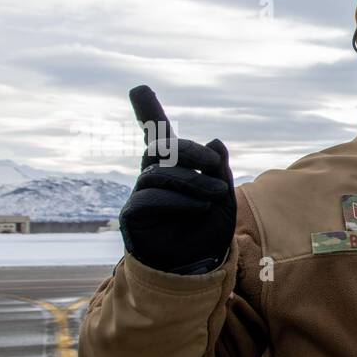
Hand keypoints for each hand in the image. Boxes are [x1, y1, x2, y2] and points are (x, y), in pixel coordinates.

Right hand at [119, 85, 236, 274]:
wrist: (197, 267)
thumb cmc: (209, 230)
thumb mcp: (223, 197)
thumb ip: (219, 170)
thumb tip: (215, 141)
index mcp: (174, 168)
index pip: (158, 135)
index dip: (148, 111)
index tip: (138, 89)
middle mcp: (154, 177)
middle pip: (163, 149)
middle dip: (190, 150)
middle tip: (214, 163)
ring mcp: (142, 195)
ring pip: (161, 173)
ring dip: (193, 181)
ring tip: (216, 196)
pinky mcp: (133, 216)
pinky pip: (151, 198)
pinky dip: (179, 201)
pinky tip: (198, 208)